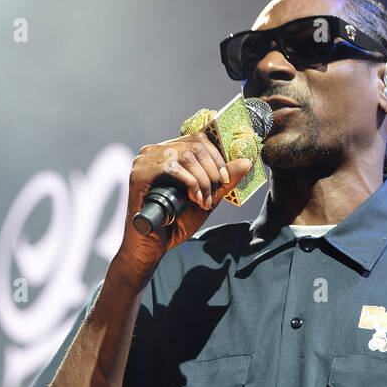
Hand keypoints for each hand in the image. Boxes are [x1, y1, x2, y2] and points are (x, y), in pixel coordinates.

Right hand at [112, 132, 253, 291]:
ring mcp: (144, 161)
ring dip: (203, 181)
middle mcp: (154, 152)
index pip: (198, 139)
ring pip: (186, 155)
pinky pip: (172, 167)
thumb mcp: (207, 199)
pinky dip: (190, 183)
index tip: (224, 180)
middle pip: (195, 145)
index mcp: (168, 153)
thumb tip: (246, 162)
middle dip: (212, 172)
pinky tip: (194, 200)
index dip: (217, 157)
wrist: (154, 247)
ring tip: (202, 202)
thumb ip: (224, 182)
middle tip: (213, 194)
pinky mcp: (139, 173)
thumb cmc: (176, 224)